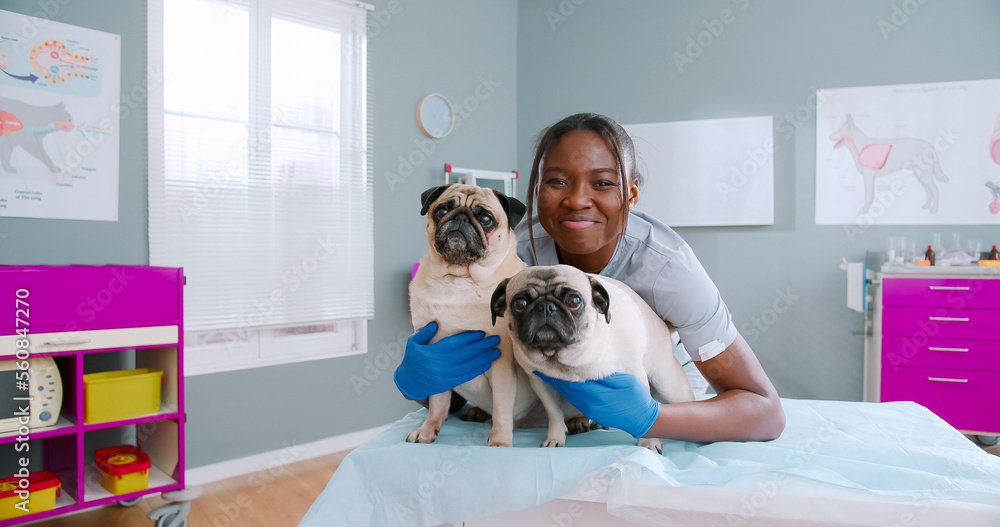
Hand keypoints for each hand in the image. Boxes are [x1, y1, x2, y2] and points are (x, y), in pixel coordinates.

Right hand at [394, 322, 501, 400]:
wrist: (410, 383)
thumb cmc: (412, 359)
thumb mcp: (413, 343)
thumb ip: (424, 332)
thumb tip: (436, 323)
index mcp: (433, 353)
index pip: (455, 343)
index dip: (469, 338)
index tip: (482, 332)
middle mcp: (441, 364)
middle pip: (466, 353)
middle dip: (482, 346)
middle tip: (495, 339)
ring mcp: (447, 375)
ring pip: (469, 365)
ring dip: (484, 358)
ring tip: (496, 351)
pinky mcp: (450, 383)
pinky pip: (467, 376)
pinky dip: (478, 370)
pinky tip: (487, 364)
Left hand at [533, 371, 659, 437]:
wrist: (642, 419)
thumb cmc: (636, 398)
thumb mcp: (623, 382)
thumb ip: (604, 376)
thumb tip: (587, 368)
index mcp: (595, 396)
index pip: (571, 380)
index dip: (557, 371)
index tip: (546, 360)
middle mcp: (588, 405)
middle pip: (565, 388)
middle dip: (552, 376)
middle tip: (537, 364)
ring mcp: (589, 410)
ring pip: (568, 394)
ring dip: (556, 383)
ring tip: (545, 372)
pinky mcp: (591, 413)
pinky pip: (575, 399)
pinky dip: (565, 390)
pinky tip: (560, 383)